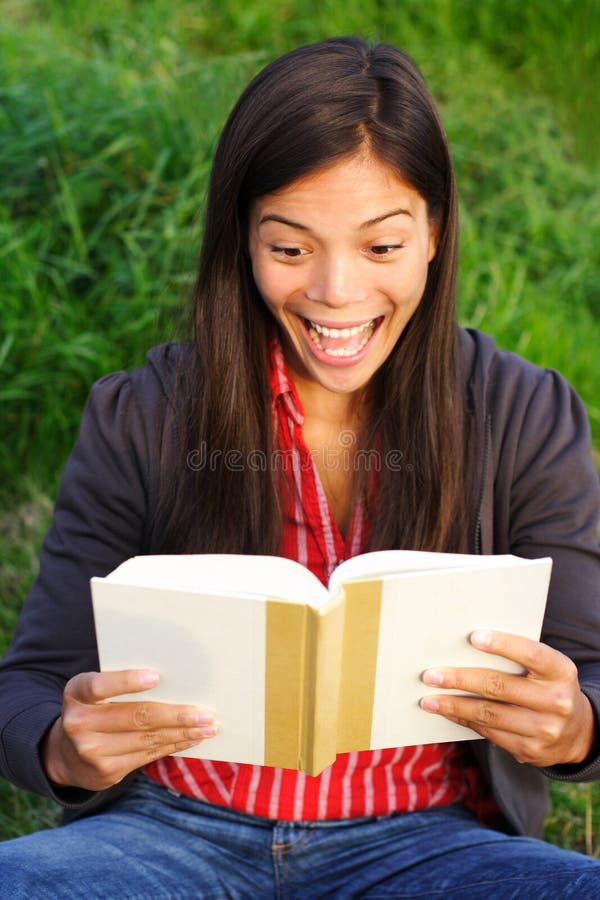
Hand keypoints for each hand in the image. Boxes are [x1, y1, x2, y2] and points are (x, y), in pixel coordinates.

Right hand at [42, 669, 217, 790]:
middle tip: (205, 713)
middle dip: (176, 715)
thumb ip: (119, 685)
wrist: (65, 753)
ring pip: (147, 739)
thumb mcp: (94, 692)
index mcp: (77, 693)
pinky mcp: (106, 772)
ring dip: (183, 733)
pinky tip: (191, 739)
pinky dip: (173, 746)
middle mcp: (80, 723)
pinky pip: (147, 755)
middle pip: (136, 716)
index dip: (127, 682)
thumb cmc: (93, 709)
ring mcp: (92, 751)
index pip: (101, 686)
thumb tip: (174, 681)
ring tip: (208, 727)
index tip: (156, 677)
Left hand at [420, 630, 594, 766]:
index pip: (531, 654)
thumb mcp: (546, 670)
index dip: (503, 645)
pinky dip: (465, 721)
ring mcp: (545, 729)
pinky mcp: (530, 751)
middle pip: (500, 687)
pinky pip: (490, 733)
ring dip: (454, 706)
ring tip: (429, 699)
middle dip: (460, 680)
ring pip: (489, 714)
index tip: (472, 637)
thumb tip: (466, 648)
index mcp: (561, 672)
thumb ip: (518, 659)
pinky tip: (448, 713)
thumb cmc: (548, 687)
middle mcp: (556, 701)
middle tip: (431, 675)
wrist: (578, 732)